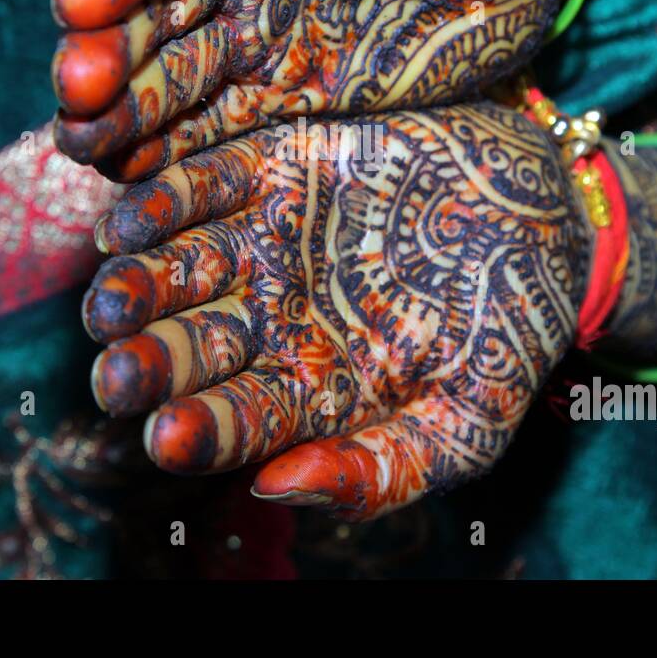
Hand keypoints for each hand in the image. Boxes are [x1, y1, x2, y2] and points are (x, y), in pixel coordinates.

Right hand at [50, 0, 577, 181]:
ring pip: (175, 74)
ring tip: (80, 145)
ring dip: (125, 108)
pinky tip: (128, 174)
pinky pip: (221, 125)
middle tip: (73, 91)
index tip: (79, 2)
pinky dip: (172, 149)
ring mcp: (265, 36)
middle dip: (108, 49)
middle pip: (159, 10)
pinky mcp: (291, 95)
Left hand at [80, 103, 588, 518]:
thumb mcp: (470, 418)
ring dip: (139, 287)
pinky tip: (130, 224)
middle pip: (187, 348)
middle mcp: (265, 319)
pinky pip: (201, 184)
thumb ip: (385, 467)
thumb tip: (278, 489)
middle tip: (116, 377)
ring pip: (177, 270)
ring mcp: (262, 243)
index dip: (200, 432)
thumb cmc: (510, 330)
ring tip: (111, 301)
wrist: (545, 216)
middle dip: (148, 364)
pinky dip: (163, 202)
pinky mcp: (271, 167)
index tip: (169, 440)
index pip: (233, 421)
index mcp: (302, 389)